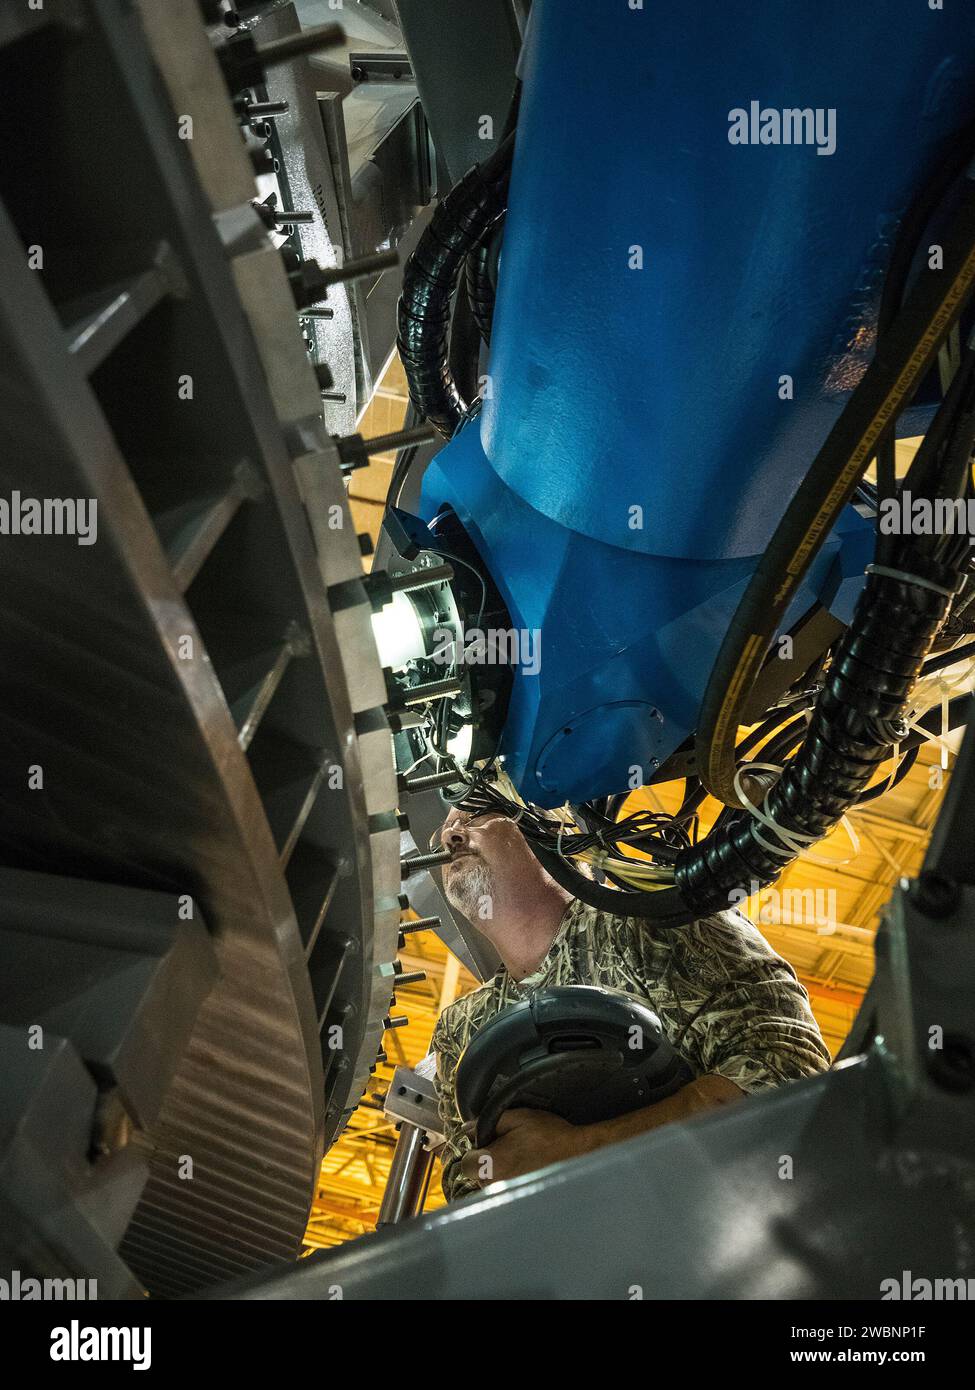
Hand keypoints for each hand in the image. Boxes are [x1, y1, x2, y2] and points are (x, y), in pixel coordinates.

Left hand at [459, 1108, 591, 1187]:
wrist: (578, 1155)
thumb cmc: (548, 1135)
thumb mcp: (517, 1118)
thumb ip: (486, 1122)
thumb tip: (468, 1129)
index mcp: (492, 1165)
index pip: (465, 1164)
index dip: (473, 1151)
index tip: (485, 1143)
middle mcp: (496, 1186)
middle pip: (476, 1176)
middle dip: (485, 1162)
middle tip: (504, 1148)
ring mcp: (508, 1197)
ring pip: (490, 1186)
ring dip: (496, 1174)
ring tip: (518, 1159)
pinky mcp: (520, 1201)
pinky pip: (505, 1192)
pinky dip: (509, 1182)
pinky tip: (524, 1170)